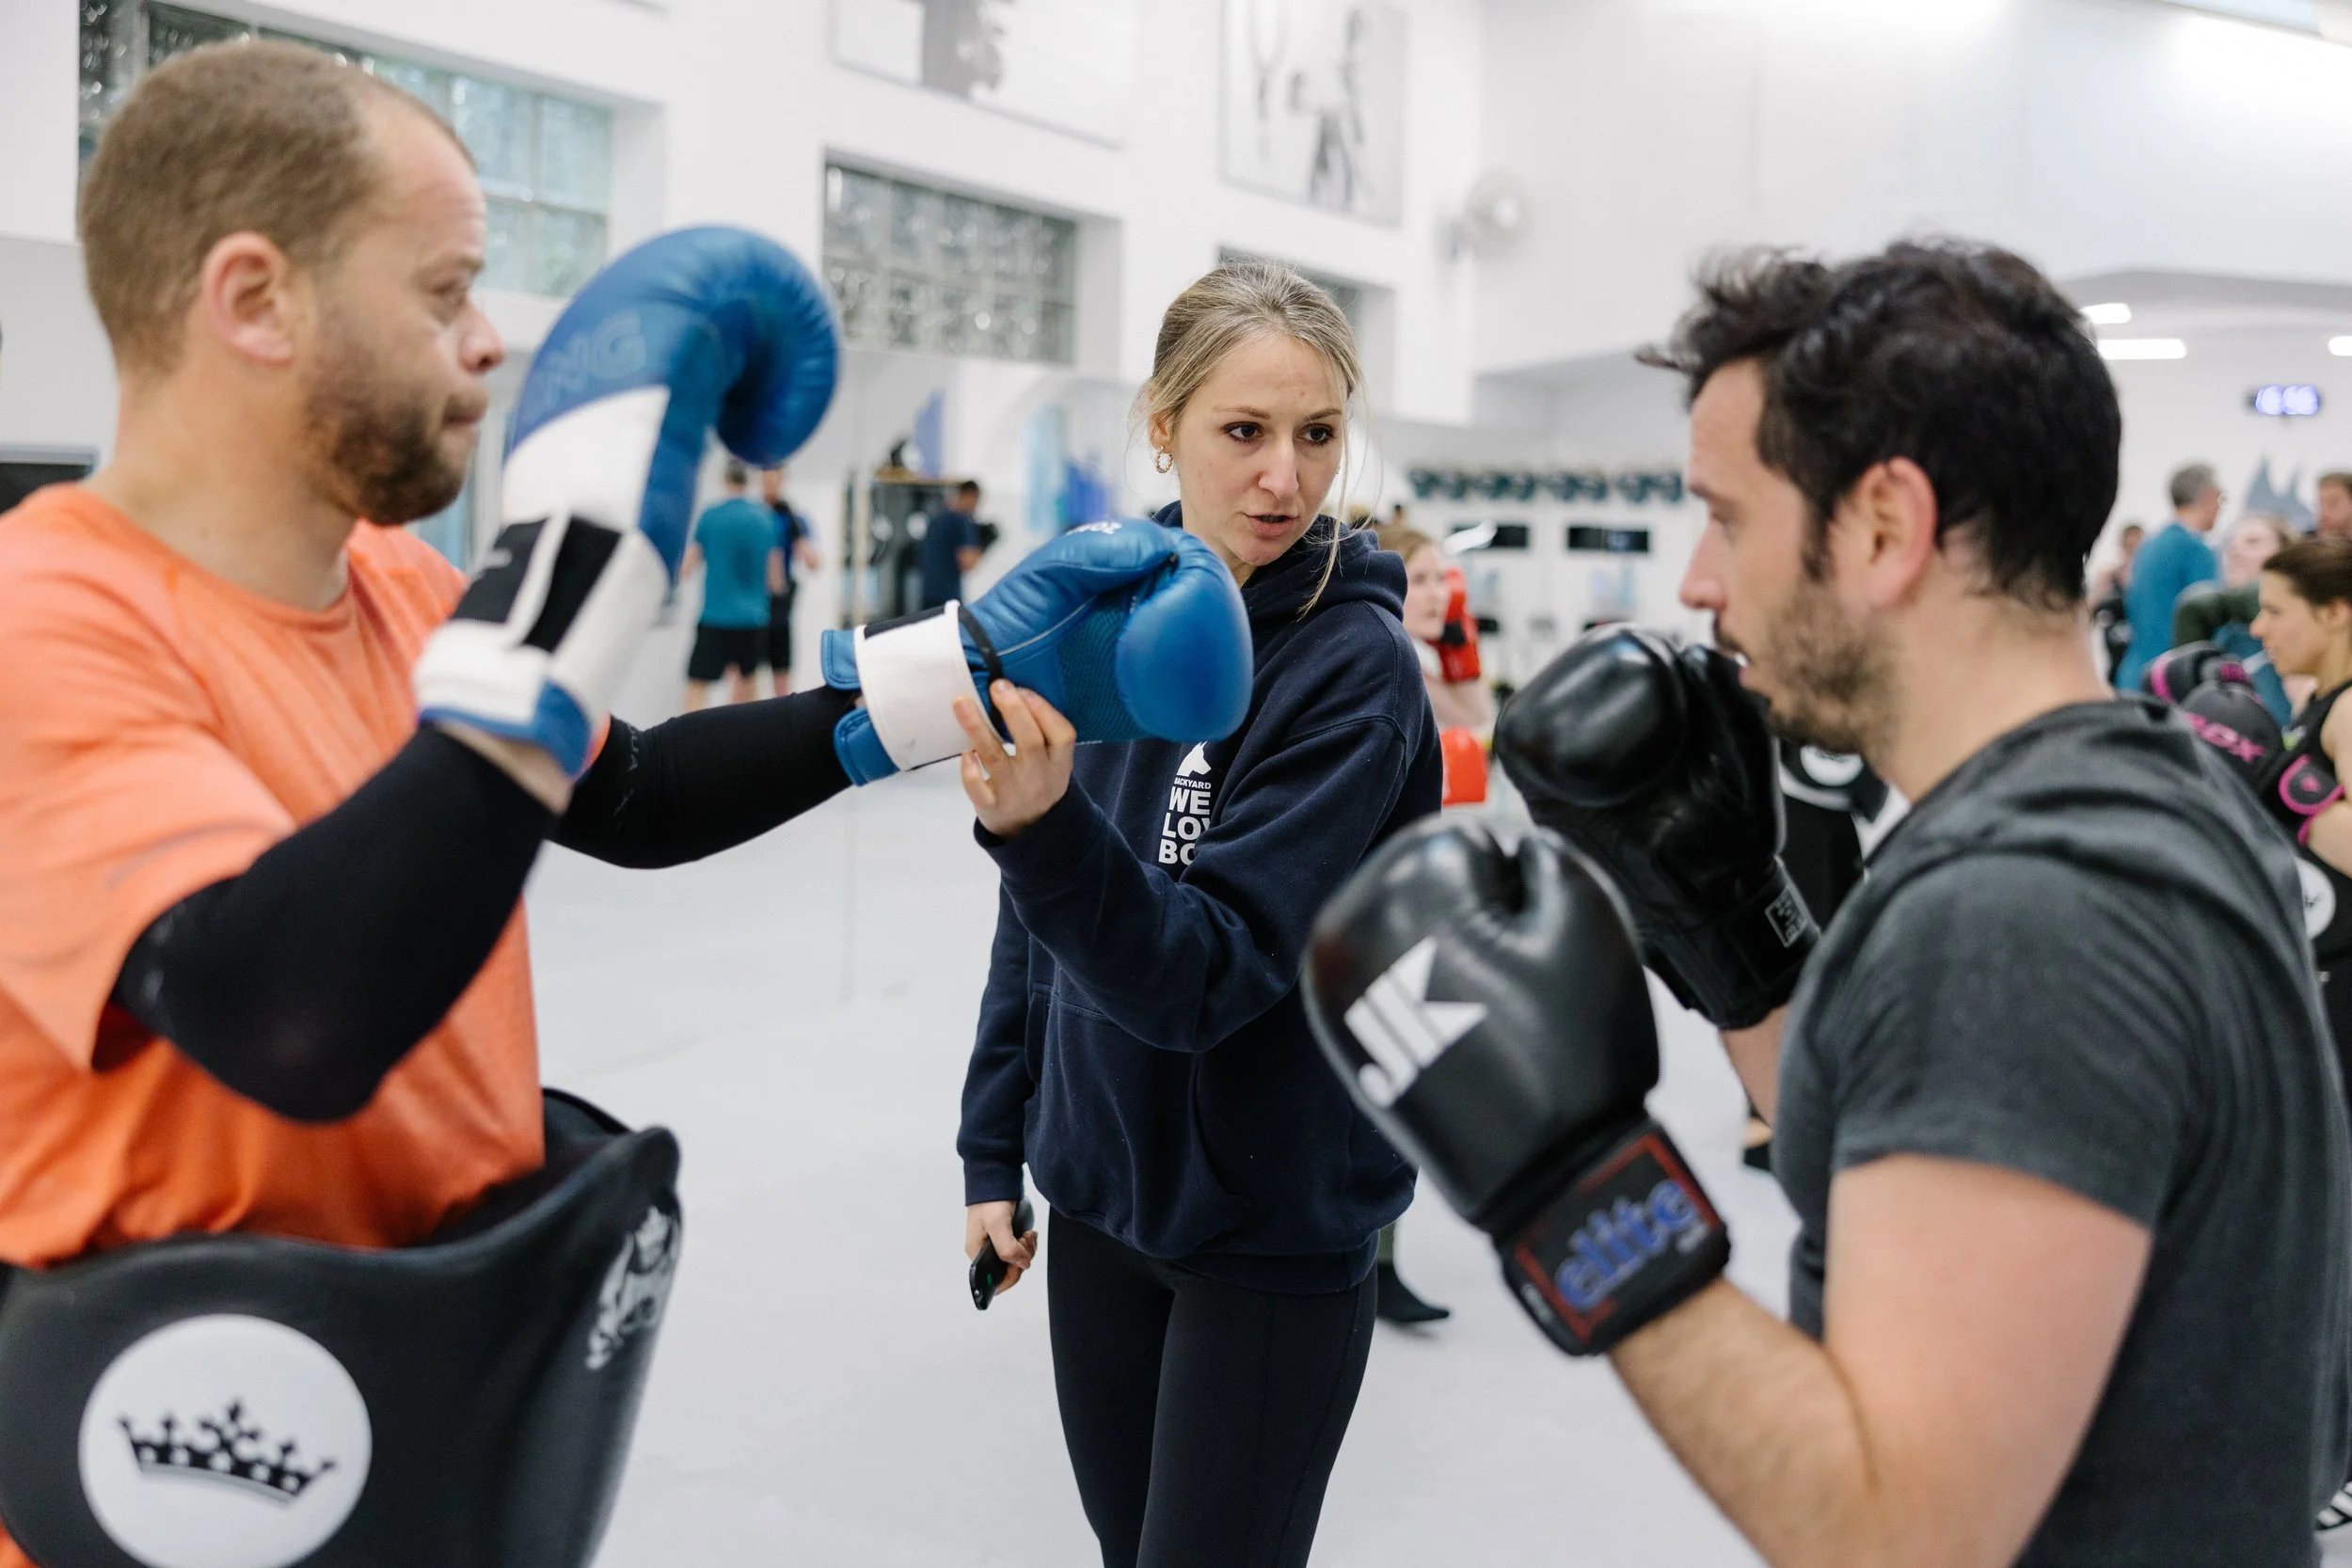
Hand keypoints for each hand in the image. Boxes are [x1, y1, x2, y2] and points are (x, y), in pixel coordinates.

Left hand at [958, 682, 1075, 839]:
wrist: (1031, 830)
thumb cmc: (1038, 781)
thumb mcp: (1052, 760)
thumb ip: (1041, 731)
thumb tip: (1013, 688)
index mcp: (1059, 762)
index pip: (1061, 735)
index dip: (1044, 710)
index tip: (1023, 689)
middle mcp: (1039, 776)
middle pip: (1029, 741)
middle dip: (1013, 711)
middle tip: (997, 686)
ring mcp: (1014, 792)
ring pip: (995, 757)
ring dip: (977, 727)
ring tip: (961, 702)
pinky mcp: (991, 806)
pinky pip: (979, 790)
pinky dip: (971, 772)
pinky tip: (965, 754)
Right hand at [964, 1200, 1037, 1295]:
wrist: (994, 1177)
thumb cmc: (989, 1200)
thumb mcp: (997, 1224)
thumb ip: (1008, 1248)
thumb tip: (1022, 1264)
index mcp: (977, 1253)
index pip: (994, 1281)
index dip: (1011, 1276)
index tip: (1019, 1261)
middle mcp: (985, 1252)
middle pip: (1009, 1270)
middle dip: (1022, 1258)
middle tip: (1024, 1239)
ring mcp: (995, 1245)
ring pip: (1017, 1259)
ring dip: (1026, 1249)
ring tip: (1026, 1233)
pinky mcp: (1005, 1236)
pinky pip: (1019, 1248)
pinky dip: (1027, 1243)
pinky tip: (1027, 1231)